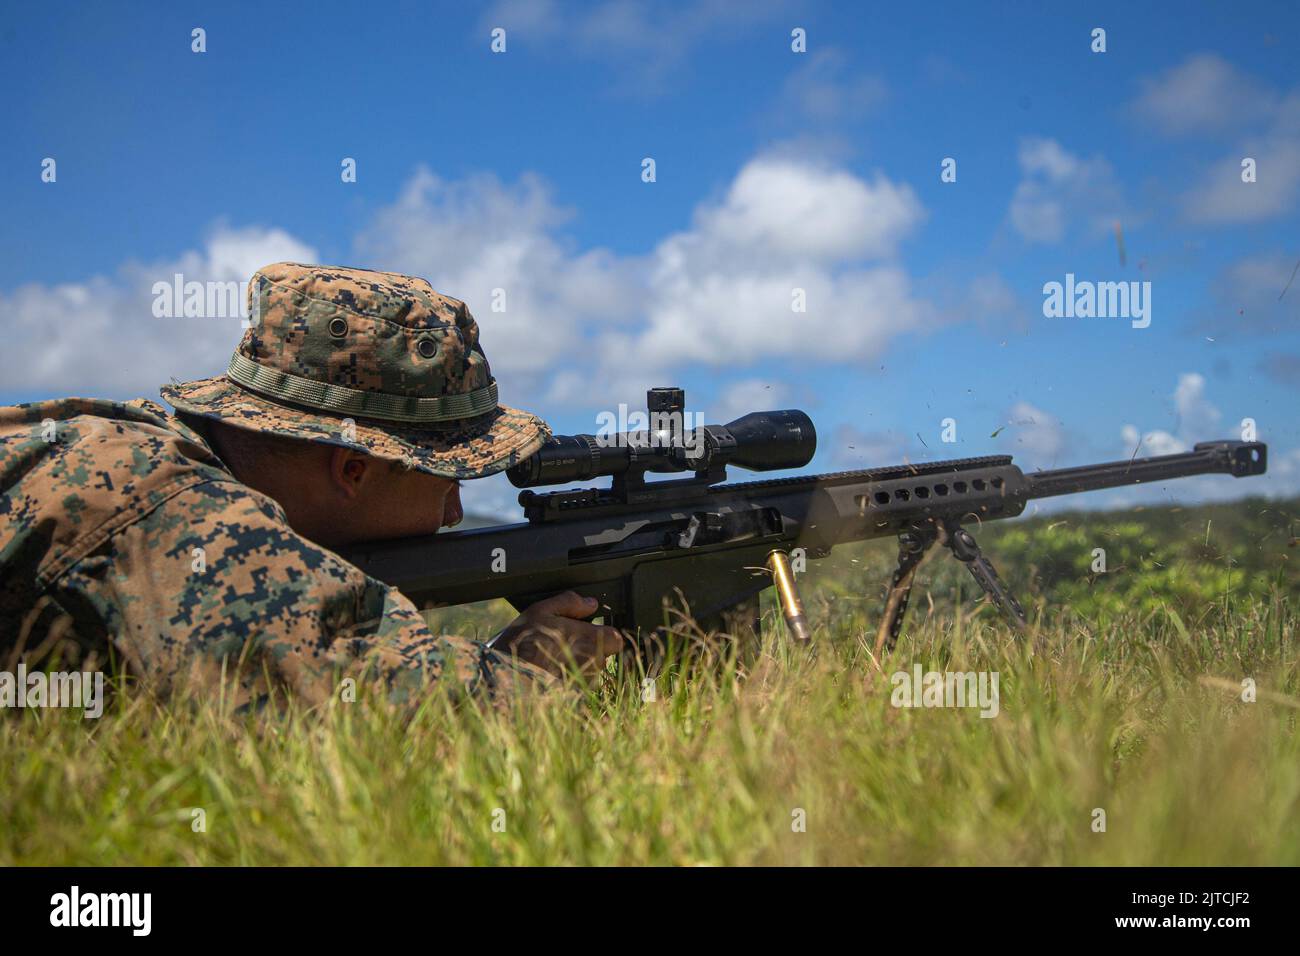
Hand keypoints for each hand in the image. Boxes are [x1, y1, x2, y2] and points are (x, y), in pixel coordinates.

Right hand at [492, 591, 625, 676]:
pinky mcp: (574, 699)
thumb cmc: (524, 645)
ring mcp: (586, 684)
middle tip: (562, 647)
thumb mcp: (541, 611)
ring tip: (551, 662)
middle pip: (602, 656)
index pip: (615, 638)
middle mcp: (595, 664)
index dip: (603, 635)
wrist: (508, 681)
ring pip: (590, 673)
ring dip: (577, 667)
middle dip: (587, 651)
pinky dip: (567, 683)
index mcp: (592, 639)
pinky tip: (548, 676)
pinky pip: (577, 688)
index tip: (587, 634)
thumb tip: (590, 603)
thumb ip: (569, 603)